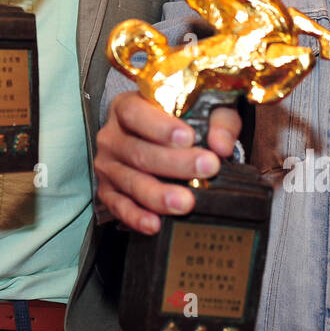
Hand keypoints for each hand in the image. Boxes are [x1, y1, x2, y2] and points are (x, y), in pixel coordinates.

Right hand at [94, 91, 240, 234]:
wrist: (157, 139)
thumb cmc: (179, 121)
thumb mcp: (203, 110)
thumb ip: (217, 122)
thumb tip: (221, 145)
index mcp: (126, 107)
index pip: (136, 113)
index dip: (161, 127)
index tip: (189, 137)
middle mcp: (112, 136)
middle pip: (138, 151)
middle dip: (174, 163)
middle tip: (206, 168)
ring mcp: (108, 166)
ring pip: (131, 181)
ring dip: (158, 194)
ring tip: (185, 202)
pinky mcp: (108, 191)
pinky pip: (118, 207)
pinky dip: (136, 217)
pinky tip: (154, 223)